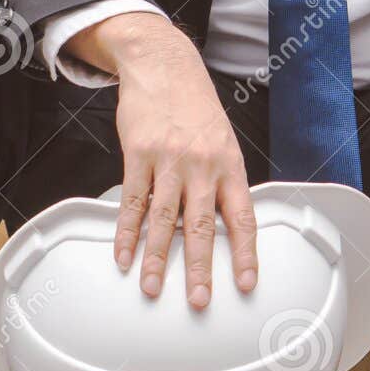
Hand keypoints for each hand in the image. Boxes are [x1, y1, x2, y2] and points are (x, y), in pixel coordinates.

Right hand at [68, 13, 258, 307]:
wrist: (166, 69)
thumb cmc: (197, 111)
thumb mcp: (222, 144)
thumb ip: (221, 182)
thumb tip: (221, 225)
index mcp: (231, 166)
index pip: (243, 217)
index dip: (246, 252)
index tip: (246, 282)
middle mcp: (203, 166)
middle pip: (202, 226)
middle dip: (200, 268)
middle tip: (198, 300)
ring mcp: (170, 160)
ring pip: (163, 219)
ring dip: (155, 258)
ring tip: (151, 287)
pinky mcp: (139, 155)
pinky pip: (131, 201)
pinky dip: (126, 232)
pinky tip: (123, 256)